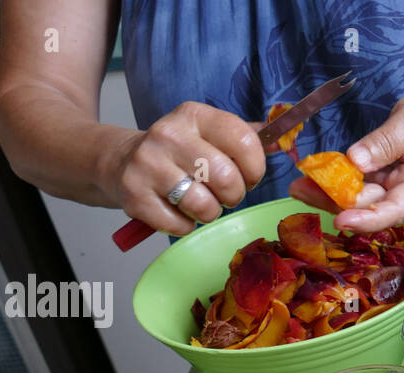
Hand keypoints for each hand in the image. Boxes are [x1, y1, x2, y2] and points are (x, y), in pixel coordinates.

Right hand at [99, 101, 266, 235]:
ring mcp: (148, 164)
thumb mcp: (209, 134)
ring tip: (198, 202)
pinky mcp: (134, 195)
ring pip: (203, 206)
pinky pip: (180, 225)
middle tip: (223, 195)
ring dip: (208, 213)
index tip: (248, 177)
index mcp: (195, 115)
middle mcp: (169, 134)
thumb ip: (245, 137)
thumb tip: (281, 141)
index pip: (244, 141)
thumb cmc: (179, 154)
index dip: (255, 168)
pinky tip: (176, 211)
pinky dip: (184, 226)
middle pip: (226, 178)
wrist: (121, 162)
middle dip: (233, 196)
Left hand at [288, 86, 403, 231]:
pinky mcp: (377, 174)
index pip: (396, 209)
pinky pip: (353, 181)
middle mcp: (403, 191)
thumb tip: (355, 161)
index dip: (369, 218)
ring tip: (297, 185)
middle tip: (300, 190)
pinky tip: (311, 174)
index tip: (342, 220)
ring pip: (356, 196)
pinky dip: (333, 178)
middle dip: (334, 202)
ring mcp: (389, 184)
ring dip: (326, 193)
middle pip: (368, 206)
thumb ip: (388, 140)